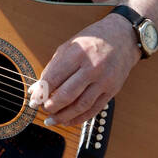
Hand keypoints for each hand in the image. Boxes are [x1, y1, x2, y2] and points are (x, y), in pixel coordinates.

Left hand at [27, 13, 140, 127]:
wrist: (124, 37)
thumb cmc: (93, 39)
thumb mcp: (70, 45)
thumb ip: (53, 67)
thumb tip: (37, 88)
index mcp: (78, 53)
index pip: (55, 77)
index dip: (41, 91)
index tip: (33, 99)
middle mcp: (93, 67)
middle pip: (67, 94)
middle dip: (51, 106)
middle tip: (42, 109)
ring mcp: (104, 80)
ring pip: (81, 105)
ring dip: (63, 116)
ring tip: (52, 120)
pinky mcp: (112, 90)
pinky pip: (94, 109)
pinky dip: (79, 118)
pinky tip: (68, 121)